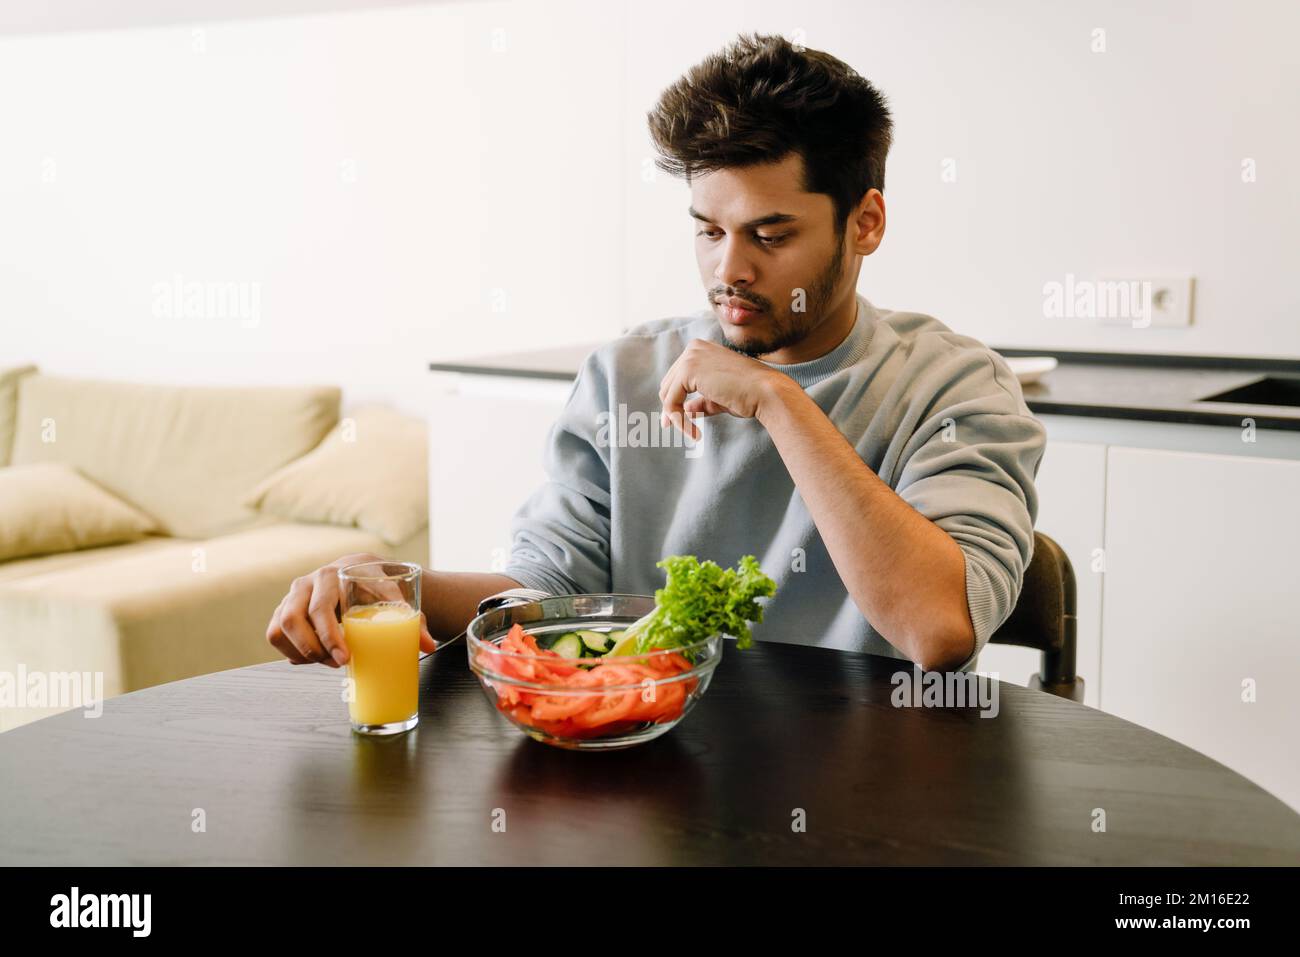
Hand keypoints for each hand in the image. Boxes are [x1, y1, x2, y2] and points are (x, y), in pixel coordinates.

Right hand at [266, 552, 436, 666]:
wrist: (363, 571)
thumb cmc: (379, 586)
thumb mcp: (396, 597)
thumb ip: (413, 620)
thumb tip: (427, 646)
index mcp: (334, 574)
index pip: (322, 607)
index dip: (330, 636)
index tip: (346, 657)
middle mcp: (308, 582)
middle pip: (294, 618)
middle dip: (315, 648)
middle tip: (339, 664)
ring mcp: (292, 596)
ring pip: (280, 627)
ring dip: (302, 650)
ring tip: (328, 661)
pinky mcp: (284, 609)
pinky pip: (274, 633)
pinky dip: (289, 650)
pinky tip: (311, 657)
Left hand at [658, 338, 786, 439]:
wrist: (766, 392)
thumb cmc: (749, 395)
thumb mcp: (720, 398)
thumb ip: (702, 401)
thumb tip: (686, 409)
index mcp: (702, 349)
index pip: (677, 377)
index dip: (674, 400)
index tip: (676, 422)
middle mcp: (694, 348)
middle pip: (667, 384)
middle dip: (671, 409)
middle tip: (673, 429)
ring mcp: (690, 357)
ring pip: (667, 394)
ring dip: (676, 418)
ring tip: (692, 434)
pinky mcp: (688, 370)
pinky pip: (671, 402)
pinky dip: (679, 420)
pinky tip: (694, 433)